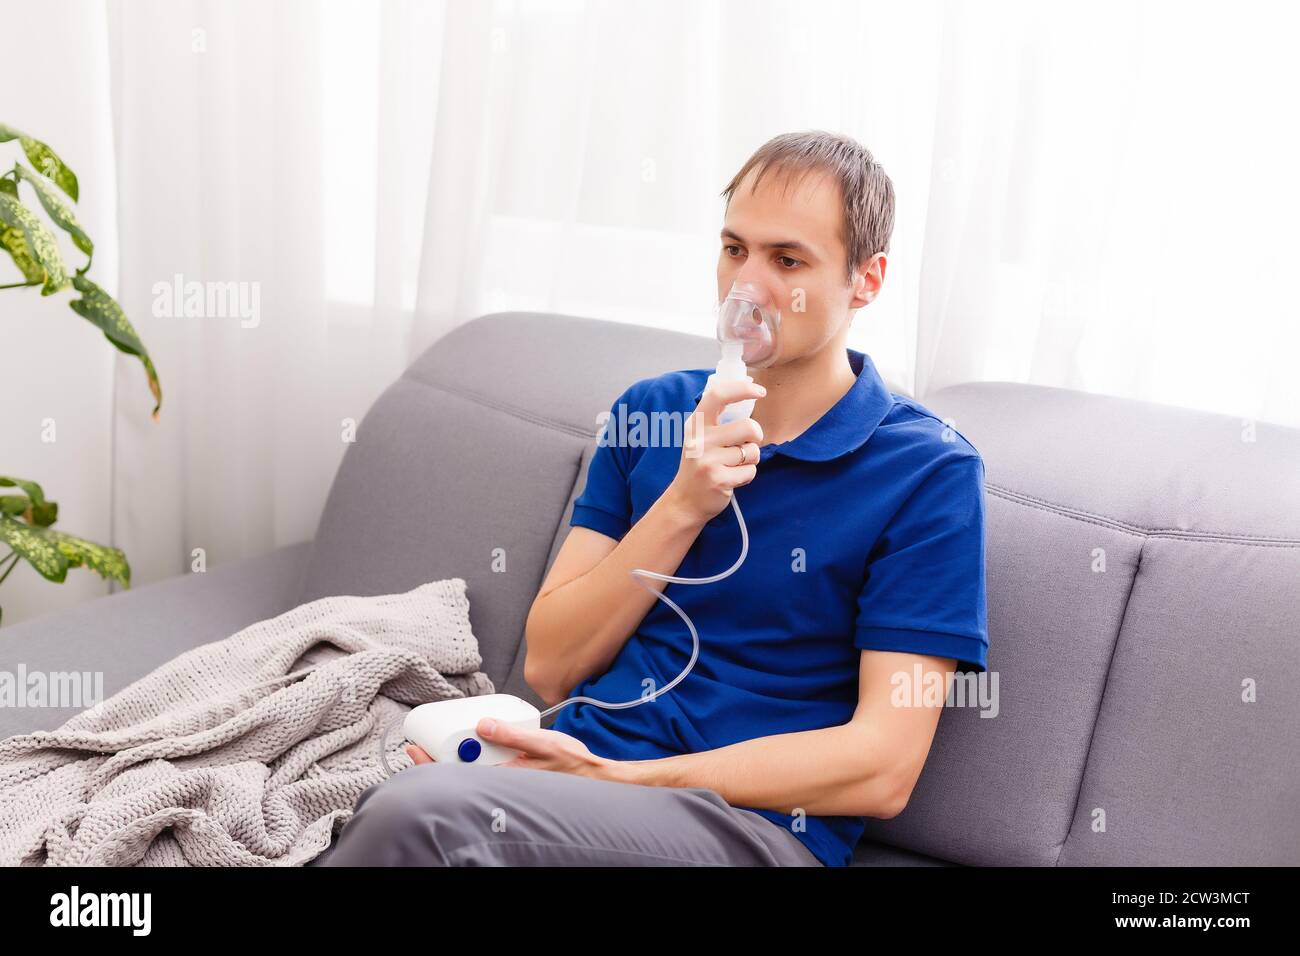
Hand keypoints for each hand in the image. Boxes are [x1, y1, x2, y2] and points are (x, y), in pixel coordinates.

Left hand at [404, 717, 615, 779]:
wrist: (593, 776)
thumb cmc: (572, 765)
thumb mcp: (543, 744)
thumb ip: (512, 735)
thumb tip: (483, 725)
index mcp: (504, 775)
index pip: (459, 771)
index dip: (433, 762)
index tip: (415, 751)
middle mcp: (502, 779)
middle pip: (460, 769)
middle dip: (439, 757)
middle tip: (420, 744)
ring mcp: (506, 776)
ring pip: (472, 767)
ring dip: (457, 754)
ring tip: (447, 738)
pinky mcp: (512, 771)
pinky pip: (486, 764)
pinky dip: (475, 753)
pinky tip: (474, 740)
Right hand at [666, 377, 766, 523]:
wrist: (685, 501)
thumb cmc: (700, 464)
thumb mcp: (700, 437)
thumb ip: (719, 417)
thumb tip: (749, 386)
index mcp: (695, 424)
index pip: (718, 395)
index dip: (742, 389)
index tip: (760, 391)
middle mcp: (699, 440)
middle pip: (749, 427)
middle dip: (755, 437)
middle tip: (745, 445)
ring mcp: (707, 460)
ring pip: (752, 451)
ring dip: (751, 459)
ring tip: (733, 465)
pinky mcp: (718, 479)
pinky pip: (750, 471)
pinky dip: (747, 476)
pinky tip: (732, 479)